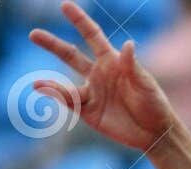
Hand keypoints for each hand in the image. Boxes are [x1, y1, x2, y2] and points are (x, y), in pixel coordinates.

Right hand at [29, 2, 177, 151]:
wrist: (156, 134)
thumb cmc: (155, 105)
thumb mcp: (146, 85)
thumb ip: (133, 66)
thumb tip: (128, 44)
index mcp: (112, 62)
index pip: (92, 36)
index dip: (79, 21)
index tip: (65, 5)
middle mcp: (98, 74)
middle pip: (70, 55)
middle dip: (52, 44)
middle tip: (33, 34)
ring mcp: (91, 93)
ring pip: (65, 85)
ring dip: (52, 85)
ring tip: (39, 85)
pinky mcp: (88, 111)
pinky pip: (70, 103)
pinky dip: (57, 98)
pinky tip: (45, 93)